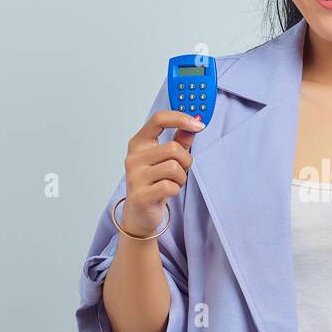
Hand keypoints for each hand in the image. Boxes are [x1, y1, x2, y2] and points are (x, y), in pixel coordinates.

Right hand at [121, 110, 204, 237]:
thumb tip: (193, 126)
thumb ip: (180, 141)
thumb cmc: (154, 182)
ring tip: (173, 182)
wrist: (140, 213)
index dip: (180, 118)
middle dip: (186, 160)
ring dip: (181, 177)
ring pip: (173, 167)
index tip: (199, 124)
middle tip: (182, 170)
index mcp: (138, 143)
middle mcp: (133, 157)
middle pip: (173, 148)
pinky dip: (175, 189)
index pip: (158, 119)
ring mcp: (135, 176)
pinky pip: (170, 186)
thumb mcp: (167, 159)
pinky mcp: (141, 195)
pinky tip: (168, 193)